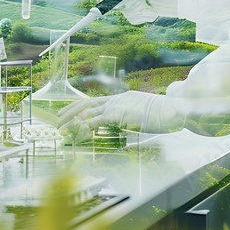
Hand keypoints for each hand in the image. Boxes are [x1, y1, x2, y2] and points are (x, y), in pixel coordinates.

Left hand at [57, 91, 181, 133]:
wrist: (171, 109)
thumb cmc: (163, 114)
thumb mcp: (145, 113)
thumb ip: (134, 117)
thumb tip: (132, 123)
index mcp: (122, 98)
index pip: (96, 102)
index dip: (80, 107)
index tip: (70, 112)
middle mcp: (116, 100)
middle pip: (86, 103)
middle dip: (70, 111)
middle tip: (58, 120)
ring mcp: (116, 106)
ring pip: (86, 111)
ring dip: (71, 120)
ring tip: (60, 128)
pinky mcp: (117, 115)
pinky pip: (95, 121)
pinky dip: (82, 126)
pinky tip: (74, 131)